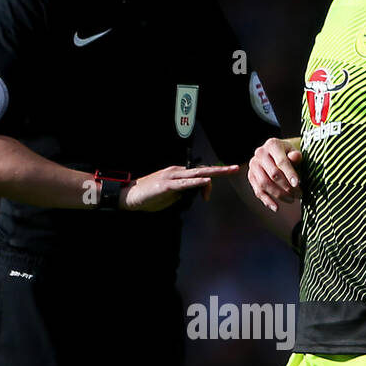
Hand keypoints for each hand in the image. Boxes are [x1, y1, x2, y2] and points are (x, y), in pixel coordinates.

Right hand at [122, 163, 238, 211]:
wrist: (129, 196)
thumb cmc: (149, 197)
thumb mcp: (170, 196)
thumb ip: (182, 194)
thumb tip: (192, 196)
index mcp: (178, 174)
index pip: (199, 175)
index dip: (209, 183)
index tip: (208, 197)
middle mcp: (177, 172)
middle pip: (202, 170)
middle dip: (221, 169)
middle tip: (235, 168)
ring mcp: (172, 178)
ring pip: (196, 174)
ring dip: (214, 173)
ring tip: (227, 171)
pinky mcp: (166, 186)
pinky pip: (185, 184)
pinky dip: (196, 182)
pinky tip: (206, 181)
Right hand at [248, 137, 302, 210]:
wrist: (278, 153)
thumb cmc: (290, 154)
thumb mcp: (295, 152)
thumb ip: (296, 156)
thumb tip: (296, 156)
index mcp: (272, 144)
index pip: (281, 161)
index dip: (290, 173)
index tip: (298, 184)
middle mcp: (260, 153)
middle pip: (273, 174)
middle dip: (287, 187)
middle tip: (299, 195)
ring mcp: (253, 165)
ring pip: (264, 184)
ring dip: (279, 195)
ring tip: (292, 200)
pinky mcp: (251, 176)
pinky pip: (258, 191)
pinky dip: (267, 201)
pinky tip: (276, 207)